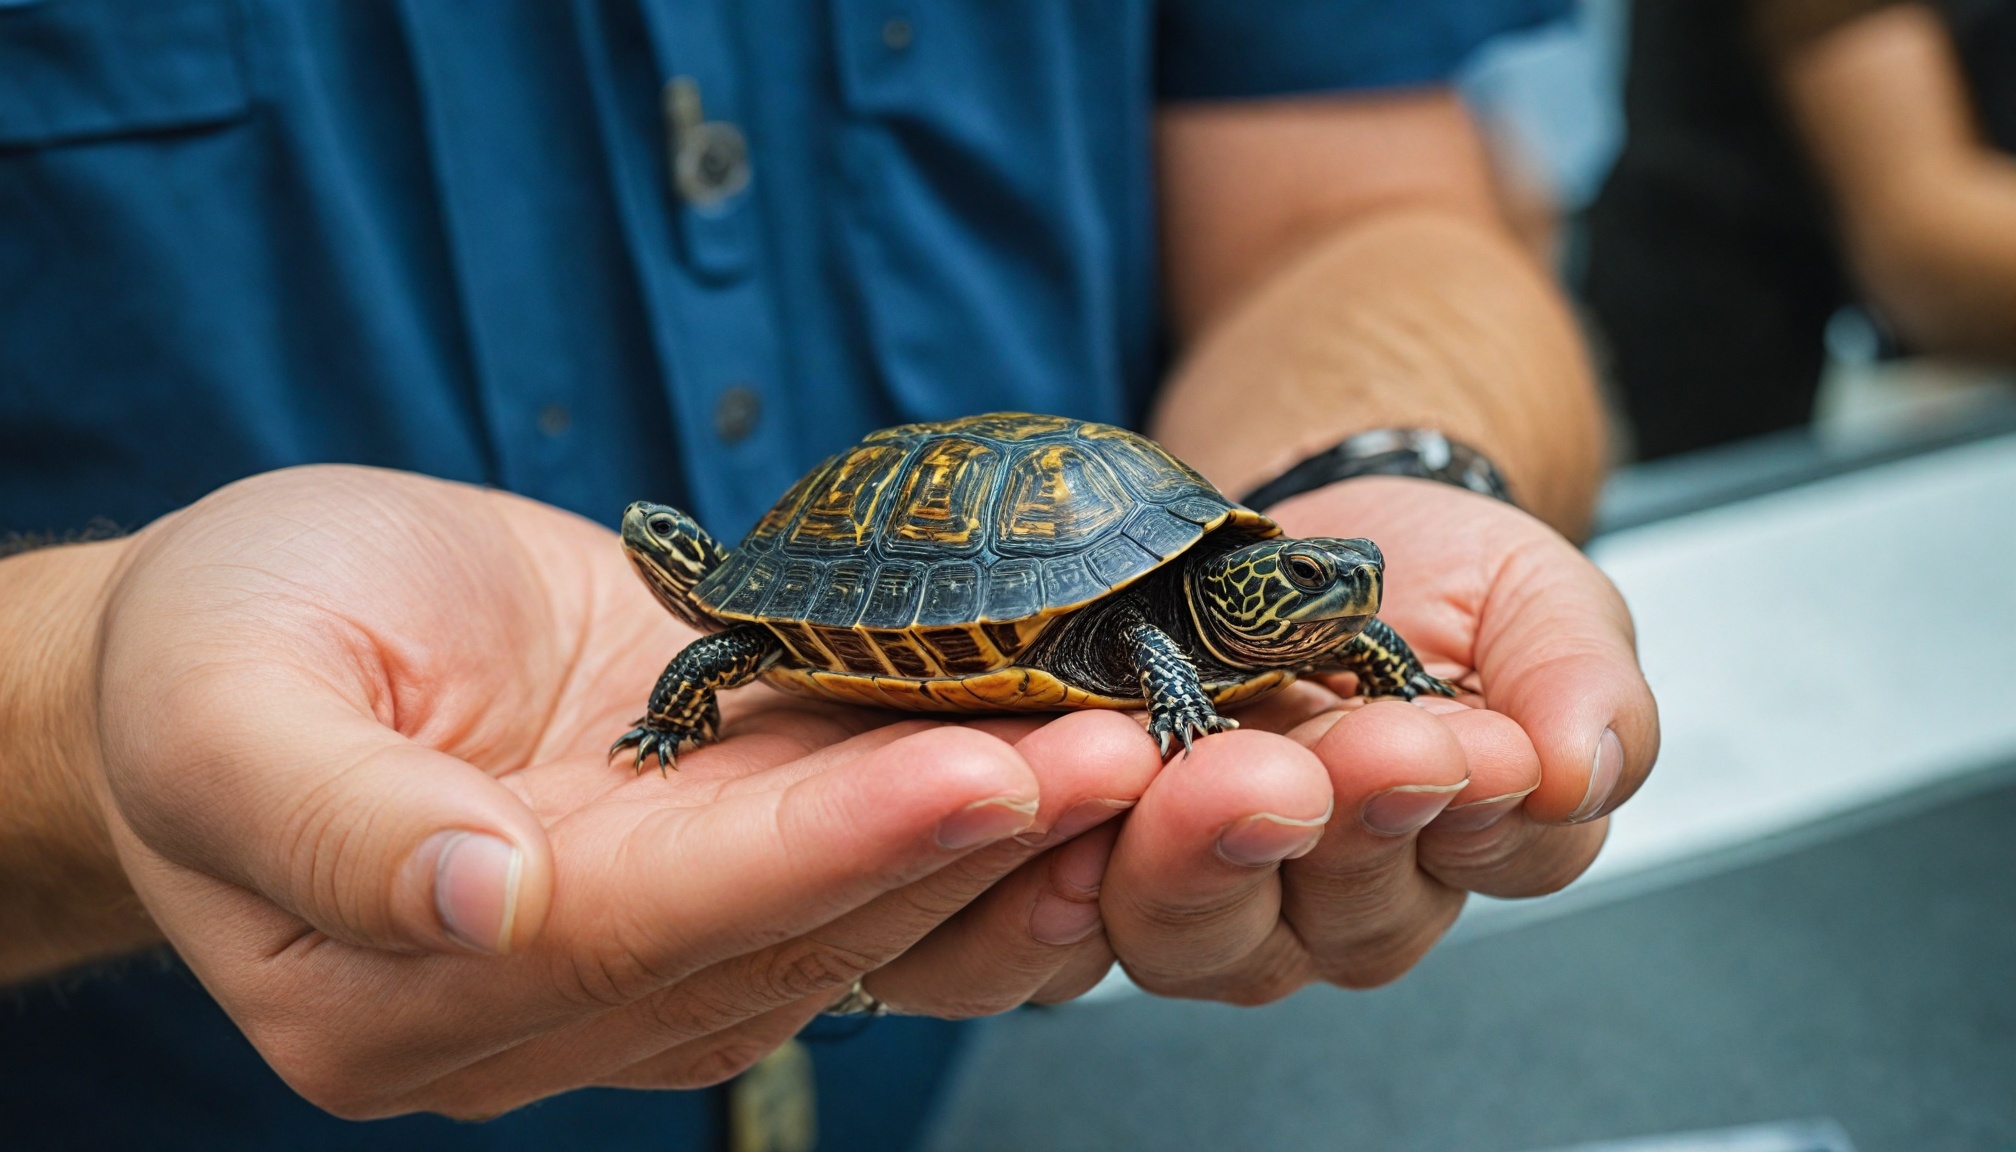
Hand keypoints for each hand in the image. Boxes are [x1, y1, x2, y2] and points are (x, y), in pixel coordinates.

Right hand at [86, 466, 1159, 1116]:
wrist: (257, 623)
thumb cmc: (209, 647)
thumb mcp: (223, 711)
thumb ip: (337, 823)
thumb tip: (478, 901)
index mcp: (414, 991)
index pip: (653, 929)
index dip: (821, 855)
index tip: (979, 772)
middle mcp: (552, 1001)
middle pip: (790, 936)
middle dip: (970, 845)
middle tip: (1137, 753)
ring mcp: (642, 940)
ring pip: (854, 915)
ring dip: (1011, 839)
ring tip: (1155, 748)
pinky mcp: (703, 861)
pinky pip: (855, 859)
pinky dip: (972, 809)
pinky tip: (1084, 747)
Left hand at [1093, 477, 1658, 1000]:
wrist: (1294, 547)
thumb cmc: (1437, 585)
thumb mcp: (1534, 598)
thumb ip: (1577, 678)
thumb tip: (1579, 769)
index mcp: (1476, 840)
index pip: (1504, 854)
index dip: (1477, 808)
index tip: (1450, 741)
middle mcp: (1356, 899)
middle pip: (1350, 923)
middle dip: (1331, 837)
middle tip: (1309, 762)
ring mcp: (1228, 895)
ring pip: (1208, 937)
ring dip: (1192, 857)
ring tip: (1188, 769)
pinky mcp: (1114, 864)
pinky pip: (1086, 900)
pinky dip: (1074, 850)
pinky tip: (1086, 781)